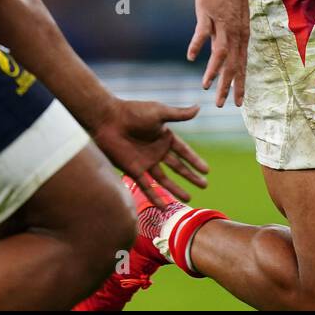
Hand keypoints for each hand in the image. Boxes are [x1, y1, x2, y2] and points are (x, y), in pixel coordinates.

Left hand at [90, 99, 208, 205]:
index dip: (195, 161)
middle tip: (204, 185)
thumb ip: (179, 114)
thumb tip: (199, 108)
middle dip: (191, 176)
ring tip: (189, 198)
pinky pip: (146, 186)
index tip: (206, 170)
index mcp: (164, 137)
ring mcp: (146, 162)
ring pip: (164, 180)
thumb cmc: (133, 112)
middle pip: (178, 167)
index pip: (184, 152)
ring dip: (176, 189)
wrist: (108, 120)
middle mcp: (156, 151)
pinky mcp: (133, 170)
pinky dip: (155, 197)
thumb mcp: (159, 112)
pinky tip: (163, 207)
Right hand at [187, 0, 251, 107]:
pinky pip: (202, 32)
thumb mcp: (232, 23)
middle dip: (227, 86)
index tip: (238, 104)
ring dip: (213, 71)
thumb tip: (219, 58)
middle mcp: (234, 34)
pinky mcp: (208, 14)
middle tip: (222, 105)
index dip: (240, 85)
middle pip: (232, 65)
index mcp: (240, 38)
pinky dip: (196, 45)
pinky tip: (190, 57)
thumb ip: (224, 40)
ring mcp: (221, 24)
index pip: (241, 66)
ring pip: (220, 53)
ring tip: (206, 86)